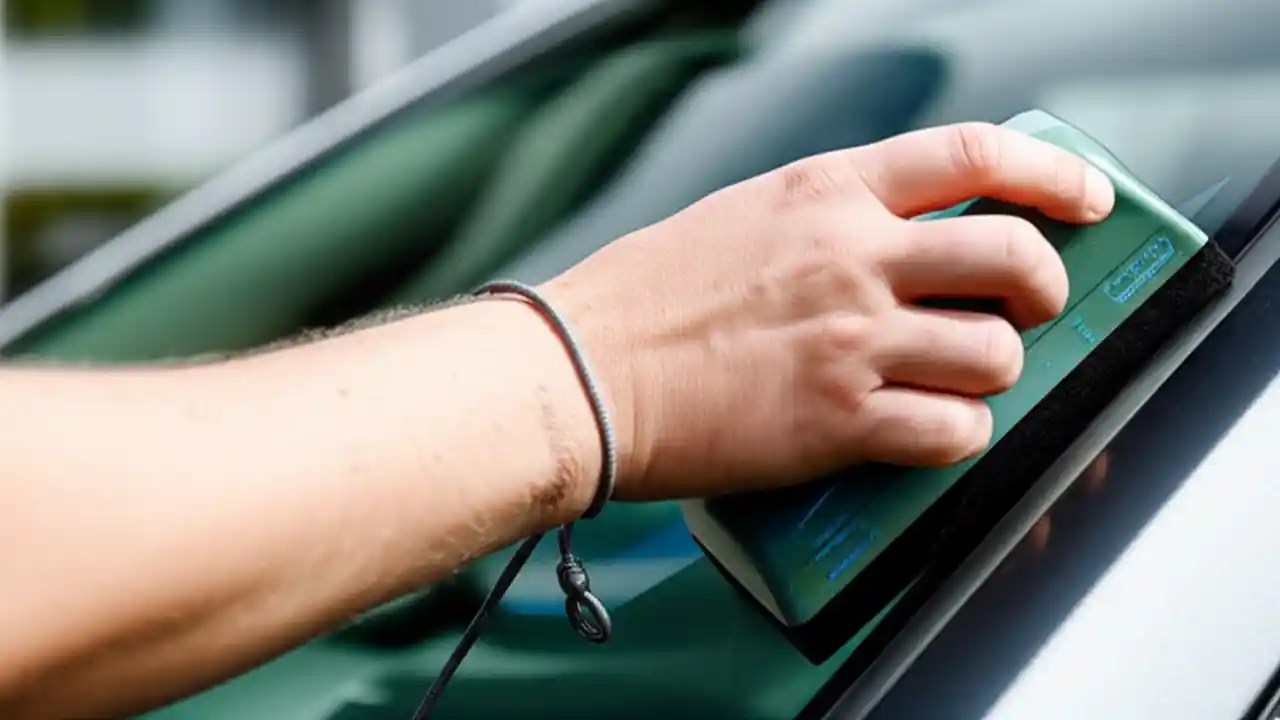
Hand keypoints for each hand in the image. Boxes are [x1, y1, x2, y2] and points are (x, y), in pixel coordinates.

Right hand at [541, 122, 1114, 499]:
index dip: (1052, 174)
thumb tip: (895, 241)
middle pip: (1014, 256)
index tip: (1083, 199)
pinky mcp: (841, 419)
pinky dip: (955, 435)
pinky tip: (920, 429)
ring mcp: (853, 338)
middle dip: (1043, 288)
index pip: (974, 156)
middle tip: (1026, 310)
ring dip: (990, 373)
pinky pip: (953, 431)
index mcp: (827, 193)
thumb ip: (827, 220)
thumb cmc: (641, 298)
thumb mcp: (743, 218)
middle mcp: (853, 257)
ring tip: (949, 381)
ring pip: (996, 354)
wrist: (581, 373)